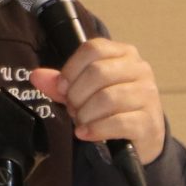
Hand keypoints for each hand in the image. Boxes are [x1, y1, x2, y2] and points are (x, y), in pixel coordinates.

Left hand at [30, 37, 165, 161]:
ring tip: (82, 121)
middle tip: (73, 109)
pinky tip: (86, 133)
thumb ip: (61, 83)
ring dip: (86, 114)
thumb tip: (36, 76)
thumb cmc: (111, 108)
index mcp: (124, 54)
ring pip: (107, 98)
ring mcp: (147, 95)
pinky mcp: (149, 121)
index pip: (93, 49)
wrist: (141, 137)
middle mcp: (140, 70)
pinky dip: (96, 129)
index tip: (62, 88)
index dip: (71, 69)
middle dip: (77, 94)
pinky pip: (117, 122)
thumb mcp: (85, 91)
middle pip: (98, 72)